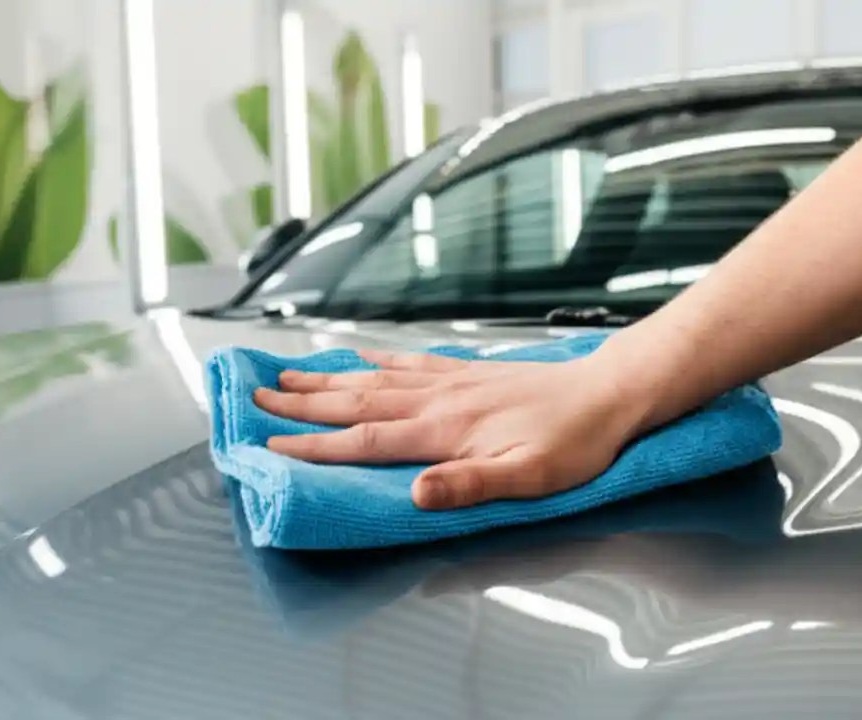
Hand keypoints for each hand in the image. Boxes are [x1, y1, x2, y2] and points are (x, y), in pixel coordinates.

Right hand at [253, 349, 648, 509]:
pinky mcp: (464, 372)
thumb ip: (471, 484)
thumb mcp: (530, 477)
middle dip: (301, 402)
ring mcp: (448, 382)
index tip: (273, 442)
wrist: (607, 392)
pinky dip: (374, 358)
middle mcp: (436, 400)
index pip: (365, 440)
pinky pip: (407, 361)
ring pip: (372, 378)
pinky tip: (358, 356)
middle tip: (255, 398)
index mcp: (443, 431)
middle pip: (355, 402)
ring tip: (285, 375)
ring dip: (325, 378)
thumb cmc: (573, 443)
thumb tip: (416, 494)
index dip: (316, 444)